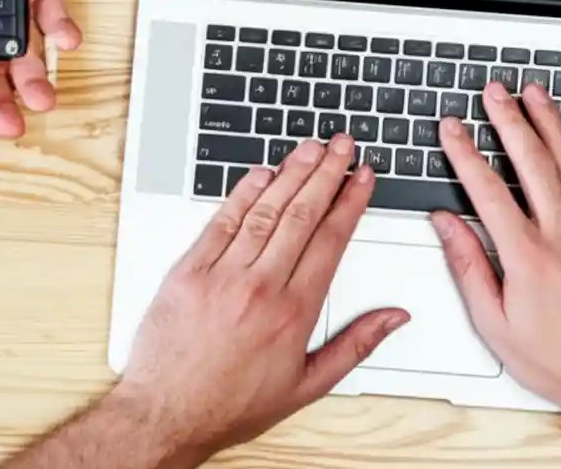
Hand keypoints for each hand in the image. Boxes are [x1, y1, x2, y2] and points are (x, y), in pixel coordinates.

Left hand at [115, 137, 408, 460]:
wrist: (167, 414)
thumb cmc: (232, 404)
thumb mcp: (308, 385)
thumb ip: (356, 344)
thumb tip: (394, 317)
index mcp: (293, 312)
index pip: (330, 240)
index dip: (350, 201)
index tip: (362, 177)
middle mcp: (259, 287)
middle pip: (301, 215)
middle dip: (326, 173)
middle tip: (342, 145)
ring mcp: (221, 276)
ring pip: (264, 211)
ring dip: (290, 173)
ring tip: (310, 148)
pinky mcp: (187, 271)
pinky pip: (220, 222)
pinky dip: (242, 193)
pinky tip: (261, 173)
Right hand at [432, 82, 560, 414]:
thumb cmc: (559, 359)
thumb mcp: (494, 323)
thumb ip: (468, 266)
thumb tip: (446, 225)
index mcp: (526, 256)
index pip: (487, 190)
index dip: (465, 153)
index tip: (452, 127)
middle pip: (532, 161)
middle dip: (509, 119)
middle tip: (494, 91)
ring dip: (550, 123)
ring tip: (534, 94)